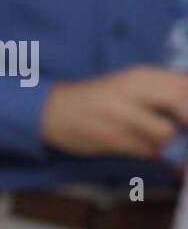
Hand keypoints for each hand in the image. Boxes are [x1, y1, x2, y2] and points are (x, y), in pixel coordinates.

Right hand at [41, 66, 187, 159]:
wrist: (54, 111)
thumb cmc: (97, 98)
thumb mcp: (130, 84)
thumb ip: (163, 91)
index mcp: (141, 75)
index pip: (185, 83)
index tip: (186, 118)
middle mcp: (133, 90)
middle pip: (182, 102)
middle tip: (184, 130)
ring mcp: (121, 115)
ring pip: (167, 133)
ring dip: (170, 143)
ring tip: (161, 142)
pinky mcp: (112, 138)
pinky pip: (147, 151)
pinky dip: (153, 153)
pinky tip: (146, 148)